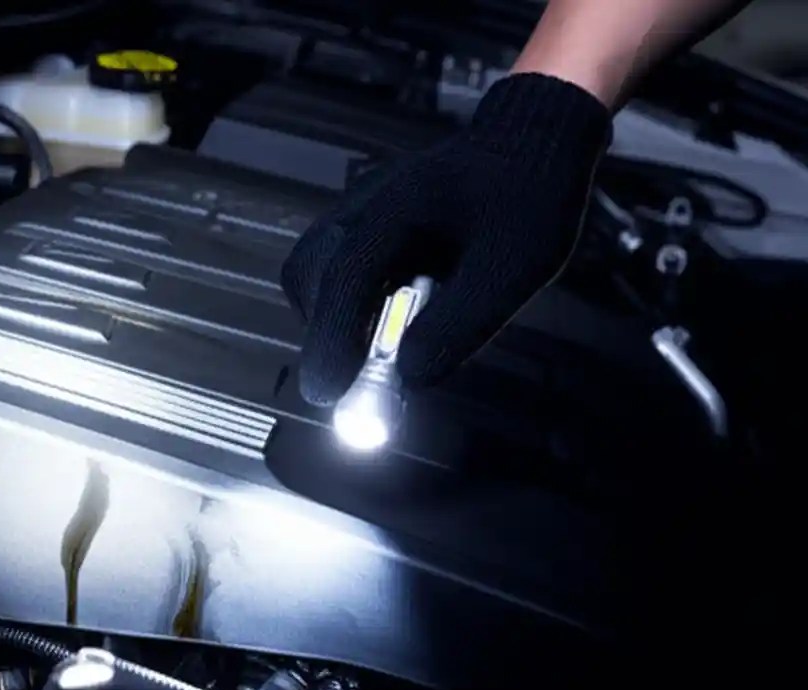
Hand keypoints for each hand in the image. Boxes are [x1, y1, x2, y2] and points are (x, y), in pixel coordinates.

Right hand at [281, 73, 610, 405]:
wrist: (534, 140)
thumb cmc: (529, 196)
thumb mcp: (510, 270)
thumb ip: (458, 325)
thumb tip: (409, 376)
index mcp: (399, 209)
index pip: (343, 280)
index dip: (331, 341)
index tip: (327, 394)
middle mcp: (367, 206)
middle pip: (311, 275)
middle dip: (327, 332)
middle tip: (356, 378)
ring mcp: (362, 211)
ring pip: (318, 273)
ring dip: (337, 319)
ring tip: (382, 348)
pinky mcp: (370, 224)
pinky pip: (339, 268)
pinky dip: (353, 304)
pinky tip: (395, 317)